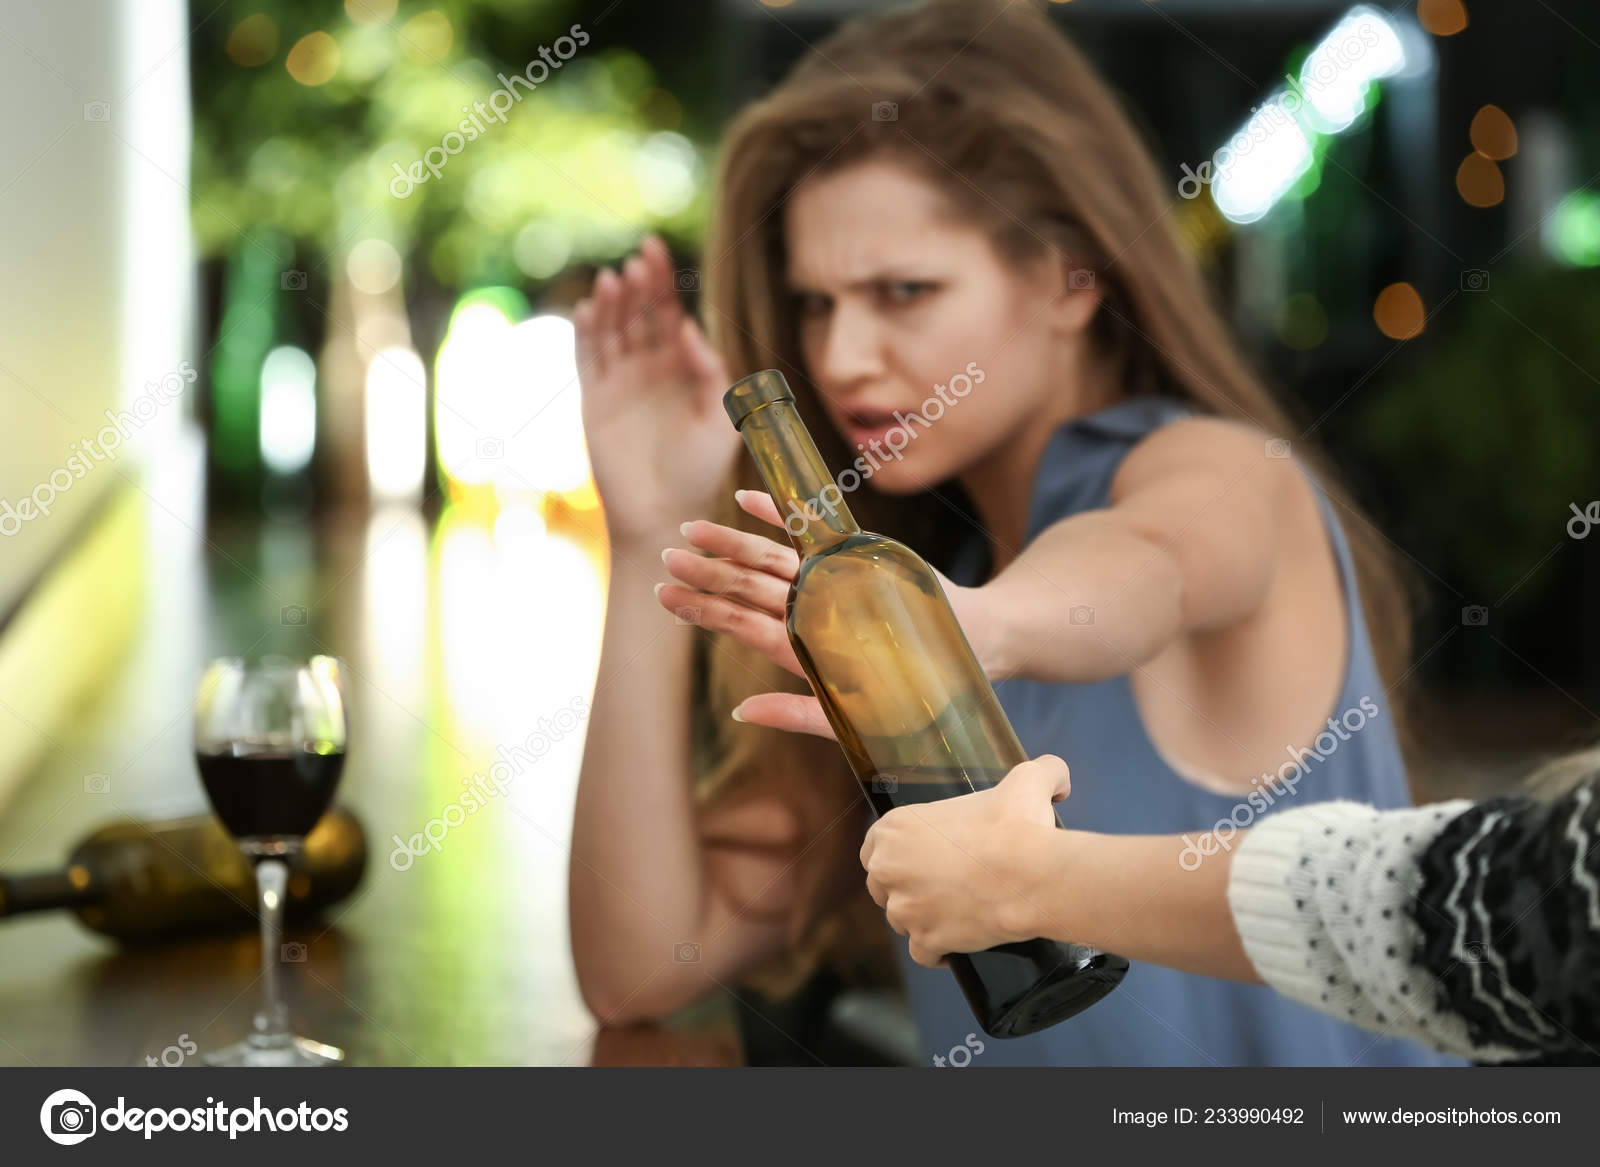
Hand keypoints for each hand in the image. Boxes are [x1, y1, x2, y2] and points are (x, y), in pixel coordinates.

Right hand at [575, 236, 739, 544]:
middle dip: (637, 286)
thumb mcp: (720, 419)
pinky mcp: (595, 401)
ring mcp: (620, 382)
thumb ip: (711, 372)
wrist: (662, 512)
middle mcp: (649, 367)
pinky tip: (590, 310)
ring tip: (614, 281)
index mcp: (681, 366)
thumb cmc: (700, 471)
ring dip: (612, 304)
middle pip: (638, 313)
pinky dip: (586, 334)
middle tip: (636, 263)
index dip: (661, 280)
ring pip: (612, 330)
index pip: (668, 311)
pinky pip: (588, 359)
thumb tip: (688, 326)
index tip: (654, 249)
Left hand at [655, 491, 994, 737]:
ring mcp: (828, 580)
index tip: (667, 595)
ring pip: (770, 559)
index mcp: (805, 646)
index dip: (705, 608)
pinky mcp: (852, 556)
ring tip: (691, 528)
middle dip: (707, 573)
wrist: (973, 644)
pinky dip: (779, 513)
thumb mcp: (857, 714)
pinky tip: (747, 496)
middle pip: (748, 588)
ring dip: (731, 541)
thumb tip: (741, 712)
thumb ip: (801, 713)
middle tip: (666, 558)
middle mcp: (809, 609)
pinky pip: (810, 530)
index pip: (745, 623)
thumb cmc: (918, 688)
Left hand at [859, 756, 1070, 967]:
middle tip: (940, 885)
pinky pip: (922, 953)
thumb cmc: (1019, 826)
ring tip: (952, 912)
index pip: (875, 846)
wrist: (1032, 875)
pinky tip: (952, 947)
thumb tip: (1060, 779)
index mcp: (896, 828)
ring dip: (922, 918)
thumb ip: (1043, 771)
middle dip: (906, 887)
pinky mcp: (925, 941)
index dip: (899, 854)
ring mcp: (904, 910)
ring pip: (902, 919)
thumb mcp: (1028, 781)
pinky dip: (936, 952)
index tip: (922, 858)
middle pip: (883, 885)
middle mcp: (889, 869)